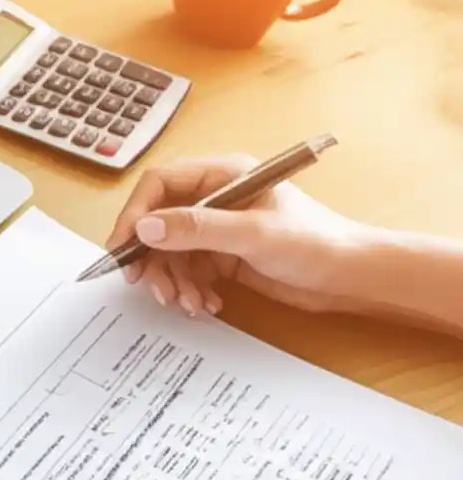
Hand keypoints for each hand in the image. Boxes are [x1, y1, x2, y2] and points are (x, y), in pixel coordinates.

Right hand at [106, 154, 368, 315]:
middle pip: (159, 220)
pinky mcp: (224, 254)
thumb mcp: (254, 235)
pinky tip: (206, 305)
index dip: (136, 213)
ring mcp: (219, 227)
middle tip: (149, 286)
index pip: (160, 184)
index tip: (125, 248)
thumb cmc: (316, 243)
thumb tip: (144, 227)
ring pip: (171, 250)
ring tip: (186, 303)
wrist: (354, 278)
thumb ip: (197, 229)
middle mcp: (215, 197)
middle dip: (152, 256)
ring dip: (172, 279)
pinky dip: (190, 289)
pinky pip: (189, 269)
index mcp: (222, 174)